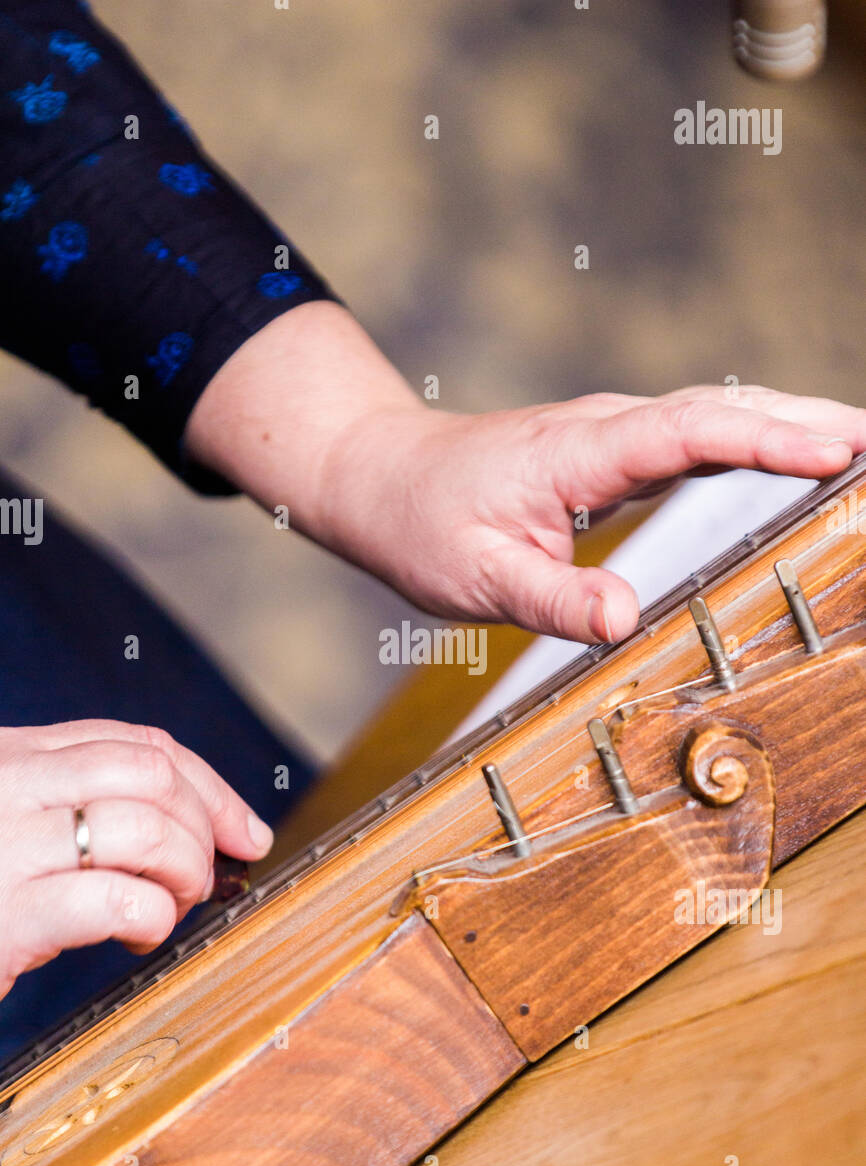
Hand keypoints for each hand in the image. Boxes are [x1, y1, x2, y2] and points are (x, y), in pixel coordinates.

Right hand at [0, 720, 273, 999]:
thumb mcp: (12, 831)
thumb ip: (74, 808)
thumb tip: (193, 826)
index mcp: (9, 756)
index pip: (136, 744)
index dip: (208, 786)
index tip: (244, 829)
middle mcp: (4, 784)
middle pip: (153, 776)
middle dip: (206, 827)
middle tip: (207, 878)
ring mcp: (1, 845)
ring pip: (147, 828)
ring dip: (184, 874)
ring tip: (169, 909)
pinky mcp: (3, 917)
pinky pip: (117, 897)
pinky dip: (153, 916)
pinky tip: (138, 934)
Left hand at [314, 383, 865, 642]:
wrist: (381, 478)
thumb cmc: (422, 523)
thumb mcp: (477, 578)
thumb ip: (552, 599)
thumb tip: (626, 621)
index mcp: (576, 453)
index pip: (689, 431)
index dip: (767, 438)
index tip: (837, 449)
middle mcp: (605, 429)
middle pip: (725, 407)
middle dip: (810, 419)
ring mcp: (613, 434)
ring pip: (719, 414)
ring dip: (794, 422)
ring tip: (862, 447)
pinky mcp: (615, 450)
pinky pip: (699, 435)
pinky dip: (757, 440)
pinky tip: (796, 459)